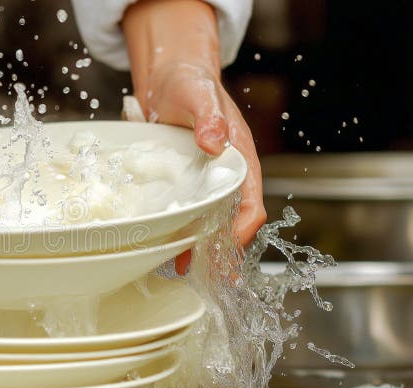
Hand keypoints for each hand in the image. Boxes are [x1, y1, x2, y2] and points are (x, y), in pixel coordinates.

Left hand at [122, 0, 266, 273]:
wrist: (168, 79)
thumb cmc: (189, 85)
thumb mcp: (199, 98)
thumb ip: (209, 119)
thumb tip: (214, 142)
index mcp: (240, 159)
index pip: (251, 202)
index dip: (242, 228)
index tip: (228, 246)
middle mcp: (226, 175)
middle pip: (232, 221)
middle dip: (223, 250)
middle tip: (212, 277)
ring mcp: (205, 181)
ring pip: (209, 222)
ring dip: (200, 247)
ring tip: (186, 271)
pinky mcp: (184, 183)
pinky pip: (187, 214)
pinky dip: (180, 233)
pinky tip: (168, 251)